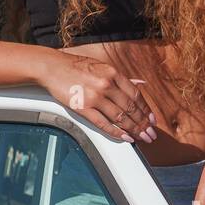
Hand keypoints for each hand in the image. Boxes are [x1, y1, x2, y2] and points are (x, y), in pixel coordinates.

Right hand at [38, 50, 155, 143]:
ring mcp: (94, 97)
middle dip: (144, 123)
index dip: (146, 110)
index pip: (136, 95)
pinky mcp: (82, 107)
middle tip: (151, 134)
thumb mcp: (102, 66)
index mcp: (113, 73)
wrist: (52, 67)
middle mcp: (106, 84)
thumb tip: (141, 83)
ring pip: (120, 117)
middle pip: (131, 108)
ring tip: (142, 138)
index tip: (152, 120)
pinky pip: (103, 123)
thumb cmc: (76, 66)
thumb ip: (121, 77)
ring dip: (134, 130)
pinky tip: (125, 138)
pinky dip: (116, 132)